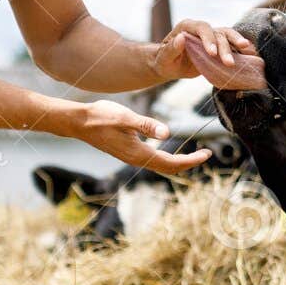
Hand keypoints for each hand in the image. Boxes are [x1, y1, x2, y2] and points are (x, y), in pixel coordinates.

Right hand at [63, 99, 212, 175]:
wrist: (78, 122)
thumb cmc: (100, 116)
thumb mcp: (125, 117)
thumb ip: (146, 125)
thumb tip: (167, 134)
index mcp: (138, 153)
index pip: (171, 163)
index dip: (191, 161)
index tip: (207, 154)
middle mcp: (136, 159)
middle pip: (168, 168)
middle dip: (188, 163)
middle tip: (206, 154)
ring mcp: (131, 156)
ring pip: (160, 165)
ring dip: (178, 162)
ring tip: (194, 154)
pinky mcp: (127, 152)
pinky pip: (152, 160)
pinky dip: (166, 158)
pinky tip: (169, 149)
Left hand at [153, 19, 259, 83]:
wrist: (170, 65)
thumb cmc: (164, 61)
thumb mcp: (164, 58)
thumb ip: (171, 49)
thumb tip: (181, 38)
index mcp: (187, 27)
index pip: (201, 28)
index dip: (208, 39)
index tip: (212, 53)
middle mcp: (201, 29)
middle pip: (217, 32)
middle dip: (225, 47)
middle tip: (229, 63)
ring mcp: (211, 36)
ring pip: (227, 35)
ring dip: (237, 43)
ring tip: (248, 50)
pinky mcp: (218, 45)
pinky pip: (231, 44)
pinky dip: (240, 48)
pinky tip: (251, 54)